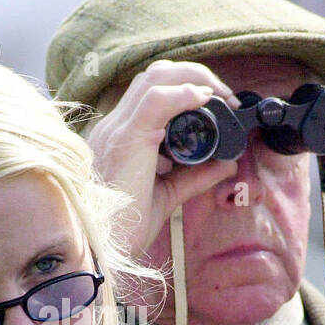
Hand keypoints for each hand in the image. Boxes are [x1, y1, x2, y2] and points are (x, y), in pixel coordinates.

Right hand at [84, 60, 240, 259]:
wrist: (98, 250)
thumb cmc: (122, 227)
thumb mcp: (167, 195)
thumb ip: (195, 177)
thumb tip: (227, 163)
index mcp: (120, 136)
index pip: (152, 90)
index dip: (187, 86)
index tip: (217, 104)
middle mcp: (115, 126)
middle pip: (155, 74)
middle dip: (195, 76)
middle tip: (225, 98)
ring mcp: (118, 130)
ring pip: (154, 77)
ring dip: (194, 80)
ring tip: (221, 98)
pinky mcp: (125, 140)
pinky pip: (155, 100)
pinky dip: (183, 94)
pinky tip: (204, 100)